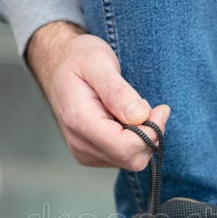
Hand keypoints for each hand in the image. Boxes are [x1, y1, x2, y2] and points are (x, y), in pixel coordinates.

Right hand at [27, 21, 168, 170]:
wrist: (56, 63)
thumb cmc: (77, 58)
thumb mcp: (98, 62)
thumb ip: (118, 92)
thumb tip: (140, 117)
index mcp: (80, 121)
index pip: (126, 147)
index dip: (151, 131)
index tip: (160, 109)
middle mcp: (80, 143)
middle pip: (132, 159)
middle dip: (150, 135)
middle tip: (149, 107)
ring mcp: (85, 152)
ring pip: (131, 159)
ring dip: (142, 135)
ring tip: (130, 107)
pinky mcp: (92, 154)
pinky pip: (124, 156)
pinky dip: (133, 138)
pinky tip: (123, 117)